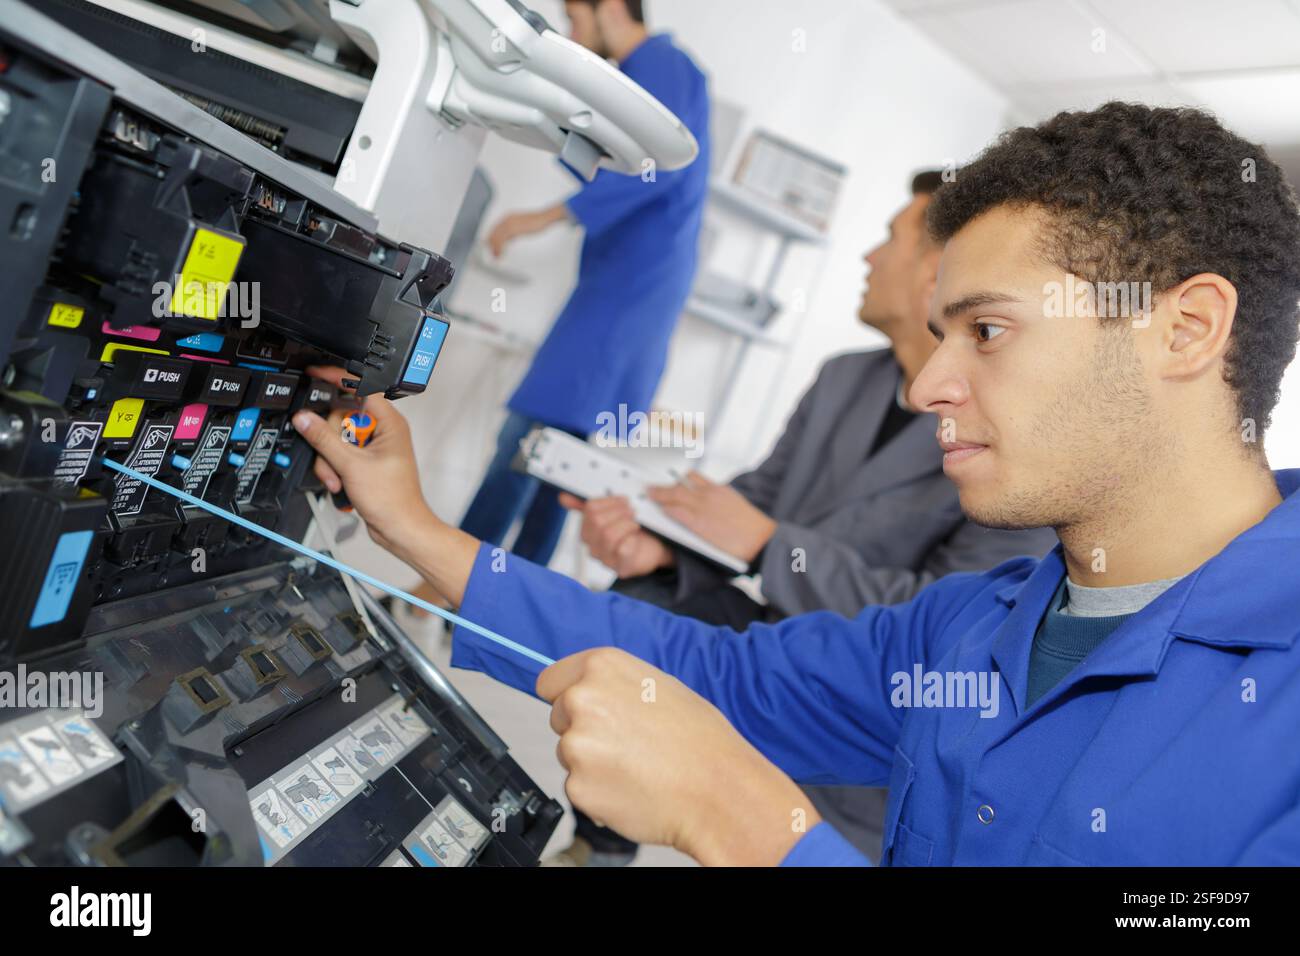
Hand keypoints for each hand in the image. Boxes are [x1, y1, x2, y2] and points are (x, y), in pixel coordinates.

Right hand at [292, 366, 436, 560]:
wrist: (400, 529)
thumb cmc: (393, 500)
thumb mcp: (351, 466)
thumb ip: (324, 439)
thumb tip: (304, 418)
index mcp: (389, 422)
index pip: (360, 388)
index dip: (337, 380)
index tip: (315, 374)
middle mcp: (382, 431)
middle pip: (340, 417)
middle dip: (330, 443)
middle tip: (334, 461)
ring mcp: (372, 447)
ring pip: (336, 439)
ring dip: (331, 462)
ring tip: (339, 480)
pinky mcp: (364, 462)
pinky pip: (339, 455)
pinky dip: (335, 470)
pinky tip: (341, 485)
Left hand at [486, 205, 567, 257]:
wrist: (544, 218)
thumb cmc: (536, 222)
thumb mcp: (522, 227)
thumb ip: (514, 232)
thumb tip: (509, 239)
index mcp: (508, 217)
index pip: (495, 229)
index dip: (492, 238)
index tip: (492, 247)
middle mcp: (507, 219)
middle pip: (494, 233)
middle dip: (492, 244)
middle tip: (493, 254)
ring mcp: (509, 223)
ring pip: (496, 237)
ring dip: (495, 248)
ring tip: (496, 256)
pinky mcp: (513, 229)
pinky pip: (502, 240)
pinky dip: (499, 248)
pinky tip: (500, 253)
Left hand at [537, 647, 817, 864]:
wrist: (718, 790)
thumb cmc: (700, 740)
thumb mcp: (658, 685)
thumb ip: (613, 684)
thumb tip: (590, 688)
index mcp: (601, 667)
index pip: (549, 681)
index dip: (565, 697)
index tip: (578, 710)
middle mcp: (582, 699)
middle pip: (558, 718)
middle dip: (582, 730)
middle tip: (625, 742)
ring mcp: (576, 744)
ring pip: (568, 754)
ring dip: (592, 763)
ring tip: (636, 765)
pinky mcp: (578, 786)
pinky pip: (578, 787)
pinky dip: (599, 791)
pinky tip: (632, 786)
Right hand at [559, 493, 674, 577]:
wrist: (654, 548)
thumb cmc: (633, 530)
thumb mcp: (612, 512)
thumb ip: (589, 504)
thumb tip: (563, 497)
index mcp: (588, 527)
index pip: (590, 509)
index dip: (609, 501)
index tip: (623, 500)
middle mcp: (593, 544)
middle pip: (597, 521)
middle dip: (619, 512)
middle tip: (631, 511)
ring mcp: (605, 558)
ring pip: (608, 534)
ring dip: (626, 524)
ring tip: (635, 524)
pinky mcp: (621, 567)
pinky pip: (622, 549)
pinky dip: (632, 539)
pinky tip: (636, 538)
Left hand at [647, 474, 776, 563]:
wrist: (762, 539)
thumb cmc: (752, 528)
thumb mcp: (736, 505)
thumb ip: (721, 502)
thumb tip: (713, 508)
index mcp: (720, 490)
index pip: (694, 477)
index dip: (680, 479)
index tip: (672, 479)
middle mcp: (709, 494)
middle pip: (681, 485)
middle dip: (664, 486)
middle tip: (651, 487)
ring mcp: (703, 507)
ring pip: (676, 495)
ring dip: (660, 495)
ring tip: (649, 495)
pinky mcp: (699, 522)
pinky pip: (677, 511)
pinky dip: (667, 509)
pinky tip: (659, 509)